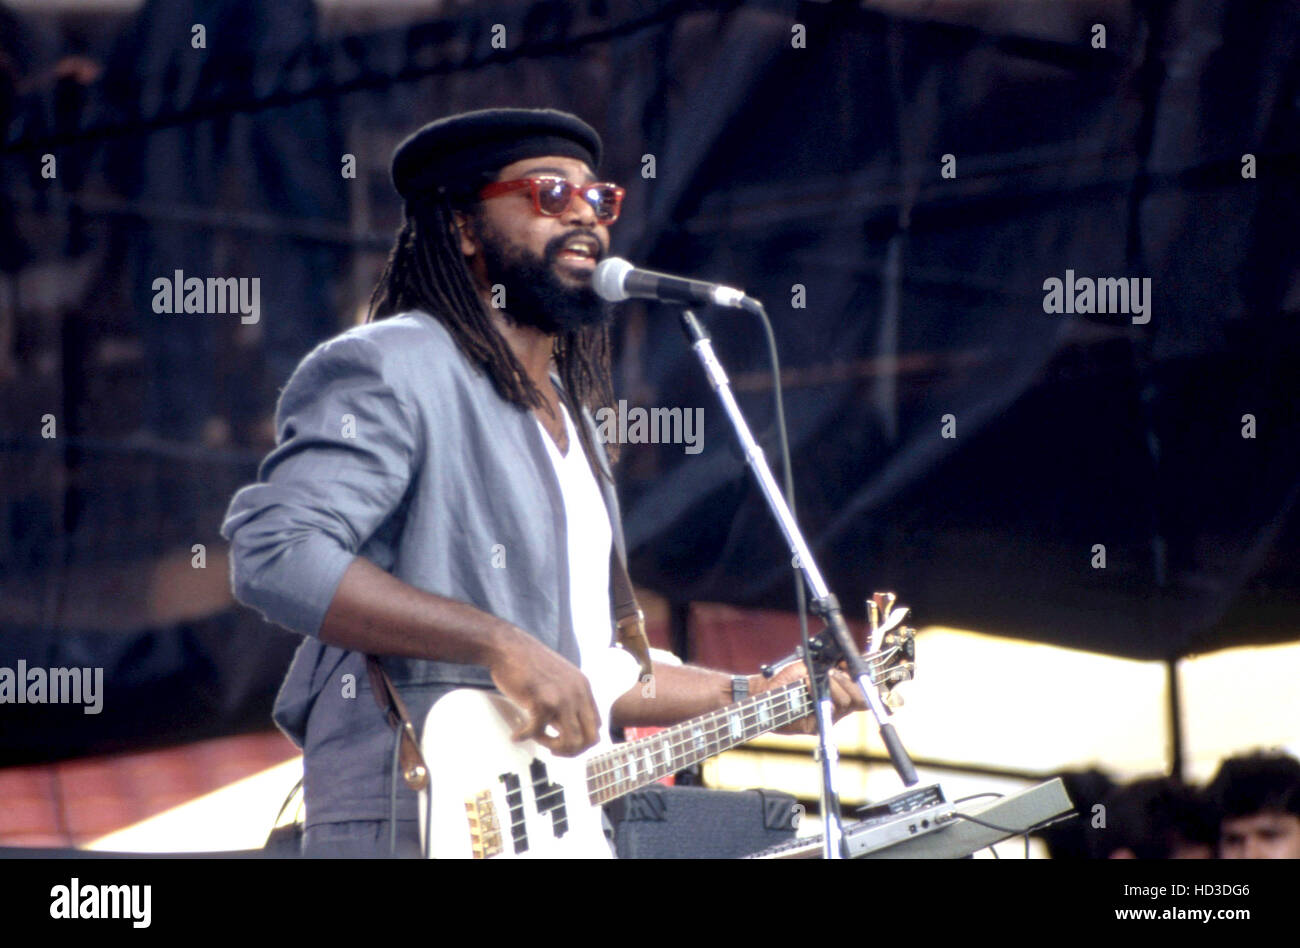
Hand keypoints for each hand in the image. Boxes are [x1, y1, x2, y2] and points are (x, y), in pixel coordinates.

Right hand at [486, 625, 600, 756]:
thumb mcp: (559, 678)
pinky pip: (537, 733)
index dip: (581, 741)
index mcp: (583, 687)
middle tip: (553, 750)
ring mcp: (562, 698)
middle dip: (572, 751)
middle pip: (590, 738)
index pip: (596, 726)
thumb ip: (569, 697)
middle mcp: (578, 693)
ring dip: (552, 746)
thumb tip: (568, 726)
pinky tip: (516, 734)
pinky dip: (525, 737)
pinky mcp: (541, 702)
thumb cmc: (527, 663)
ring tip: (536, 739)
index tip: (563, 741)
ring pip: (571, 741)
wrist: (507, 647)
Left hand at [758, 662, 866, 735]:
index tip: (848, 665)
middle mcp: (836, 705)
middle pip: (860, 699)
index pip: (862, 690)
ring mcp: (827, 716)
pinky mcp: (817, 725)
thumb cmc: (785, 677)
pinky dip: (818, 691)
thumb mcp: (809, 665)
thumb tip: (844, 661)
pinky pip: (829, 710)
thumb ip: (828, 664)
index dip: (860, 678)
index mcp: (838, 692)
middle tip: (832, 672)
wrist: (765, 690)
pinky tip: (807, 685)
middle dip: (848, 682)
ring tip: (815, 678)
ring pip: (846, 703)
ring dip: (833, 684)